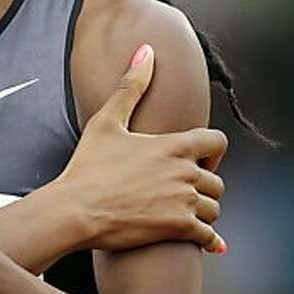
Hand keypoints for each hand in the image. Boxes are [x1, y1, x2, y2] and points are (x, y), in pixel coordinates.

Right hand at [58, 44, 227, 254]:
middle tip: (182, 190)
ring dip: (204, 211)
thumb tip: (146, 51)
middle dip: (203, 186)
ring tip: (183, 212)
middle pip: (217, 180)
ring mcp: (184, 202)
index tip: (195, 160)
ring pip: (215, 208)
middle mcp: (185, 172)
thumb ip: (131, 86)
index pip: (218, 142)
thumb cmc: (88, 166)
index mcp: (173, 145)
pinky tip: (205, 242)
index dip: (210, 152)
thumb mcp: (106, 122)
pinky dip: (210, 240)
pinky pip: (210, 236)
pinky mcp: (180, 229)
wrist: (76, 209)